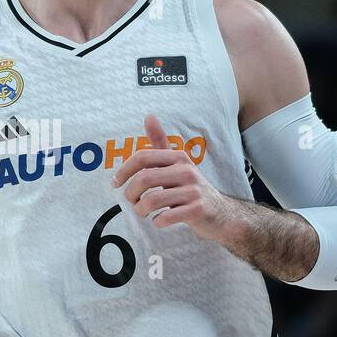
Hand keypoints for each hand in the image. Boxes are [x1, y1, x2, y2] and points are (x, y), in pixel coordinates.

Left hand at [111, 114, 230, 242]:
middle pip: (144, 179)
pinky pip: (166, 217)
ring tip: (143, 212)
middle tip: (132, 201)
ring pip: (152, 200)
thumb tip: (149, 115)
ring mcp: (193, 191)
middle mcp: (186, 171)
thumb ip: (161, 142)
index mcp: (178, 157)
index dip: (123, 170)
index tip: (115, 183)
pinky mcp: (197, 210)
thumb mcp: (177, 163)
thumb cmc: (190, 187)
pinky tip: (159, 220)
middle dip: (130, 193)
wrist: (220, 212)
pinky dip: (157, 221)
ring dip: (141, 210)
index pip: (142, 157)